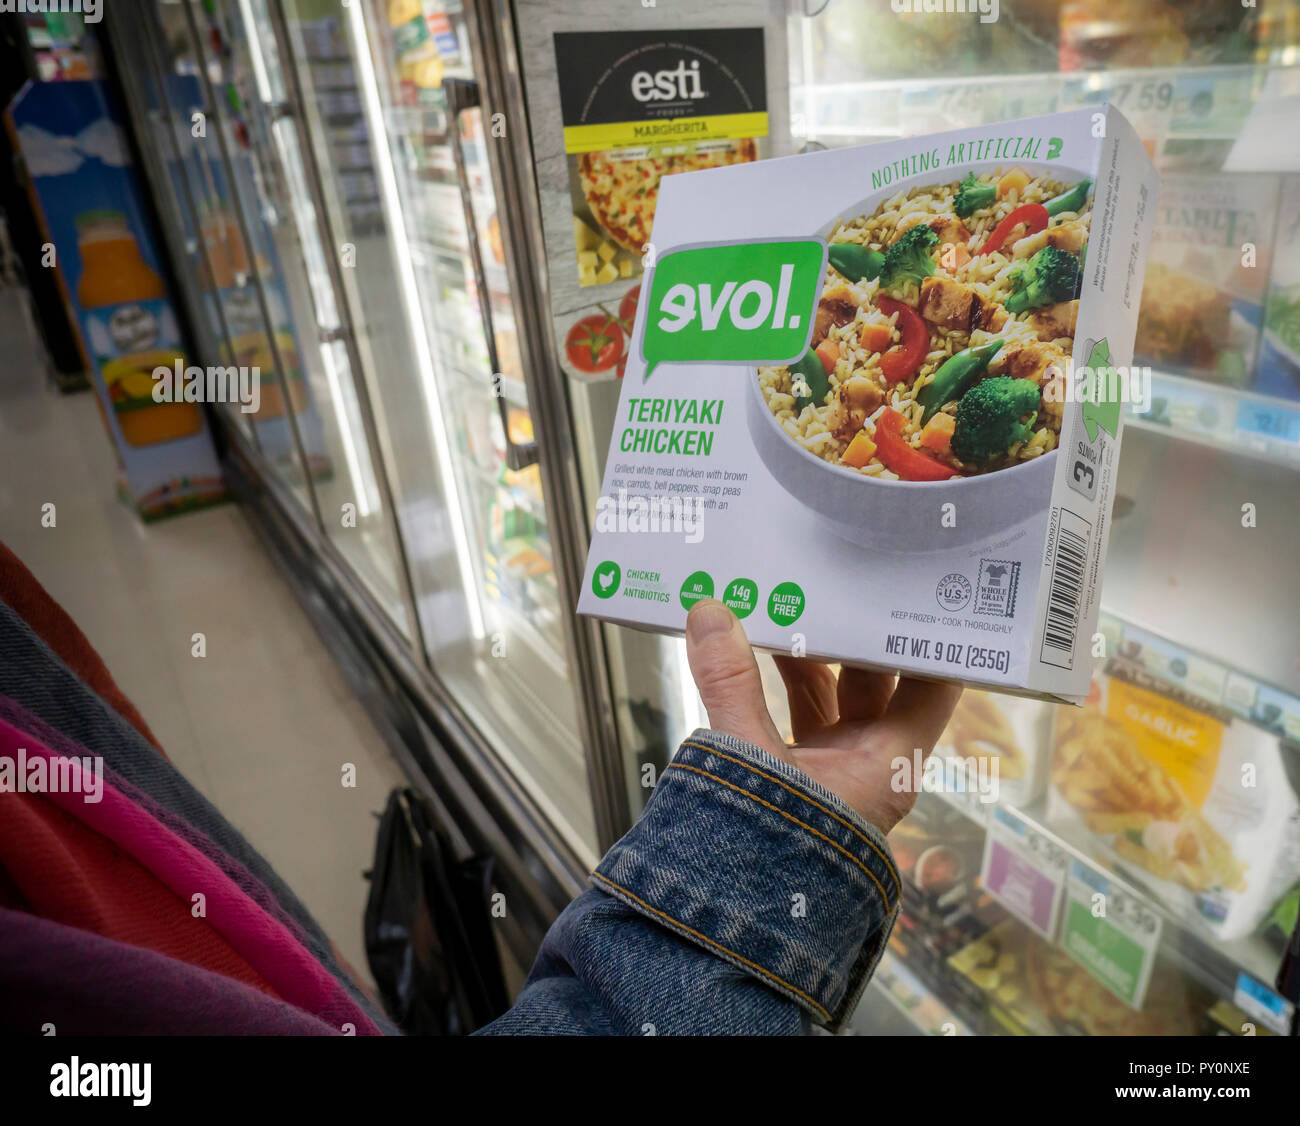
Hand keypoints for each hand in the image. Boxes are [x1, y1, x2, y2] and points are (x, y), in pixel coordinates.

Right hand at [685, 600, 961, 833]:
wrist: (735, 924)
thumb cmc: (772, 857)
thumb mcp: (750, 757)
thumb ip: (729, 683)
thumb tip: (712, 615)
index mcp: (888, 760)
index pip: (934, 685)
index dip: (930, 637)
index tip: (918, 591)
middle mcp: (869, 762)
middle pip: (877, 679)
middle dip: (854, 633)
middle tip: (837, 585)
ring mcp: (833, 768)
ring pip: (832, 694)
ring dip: (810, 655)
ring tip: (785, 607)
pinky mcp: (798, 776)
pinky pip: (796, 716)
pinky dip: (778, 684)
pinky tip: (754, 653)